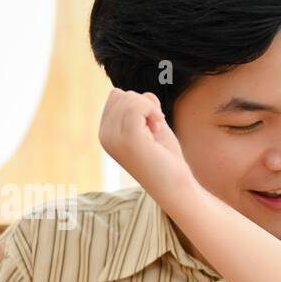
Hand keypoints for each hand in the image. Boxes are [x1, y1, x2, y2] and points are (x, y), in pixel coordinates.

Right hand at [98, 88, 192, 203]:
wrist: (175, 187)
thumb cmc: (166, 159)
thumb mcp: (153, 126)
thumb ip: (146, 108)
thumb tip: (146, 94)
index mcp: (107, 133)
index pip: (116, 97)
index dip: (138, 104)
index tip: (150, 124)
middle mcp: (105, 135)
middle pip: (121, 95)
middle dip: (143, 104)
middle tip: (154, 128)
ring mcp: (114, 137)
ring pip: (129, 98)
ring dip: (150, 109)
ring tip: (156, 131)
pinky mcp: (128, 138)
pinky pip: (137, 106)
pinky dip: (153, 110)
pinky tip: (158, 126)